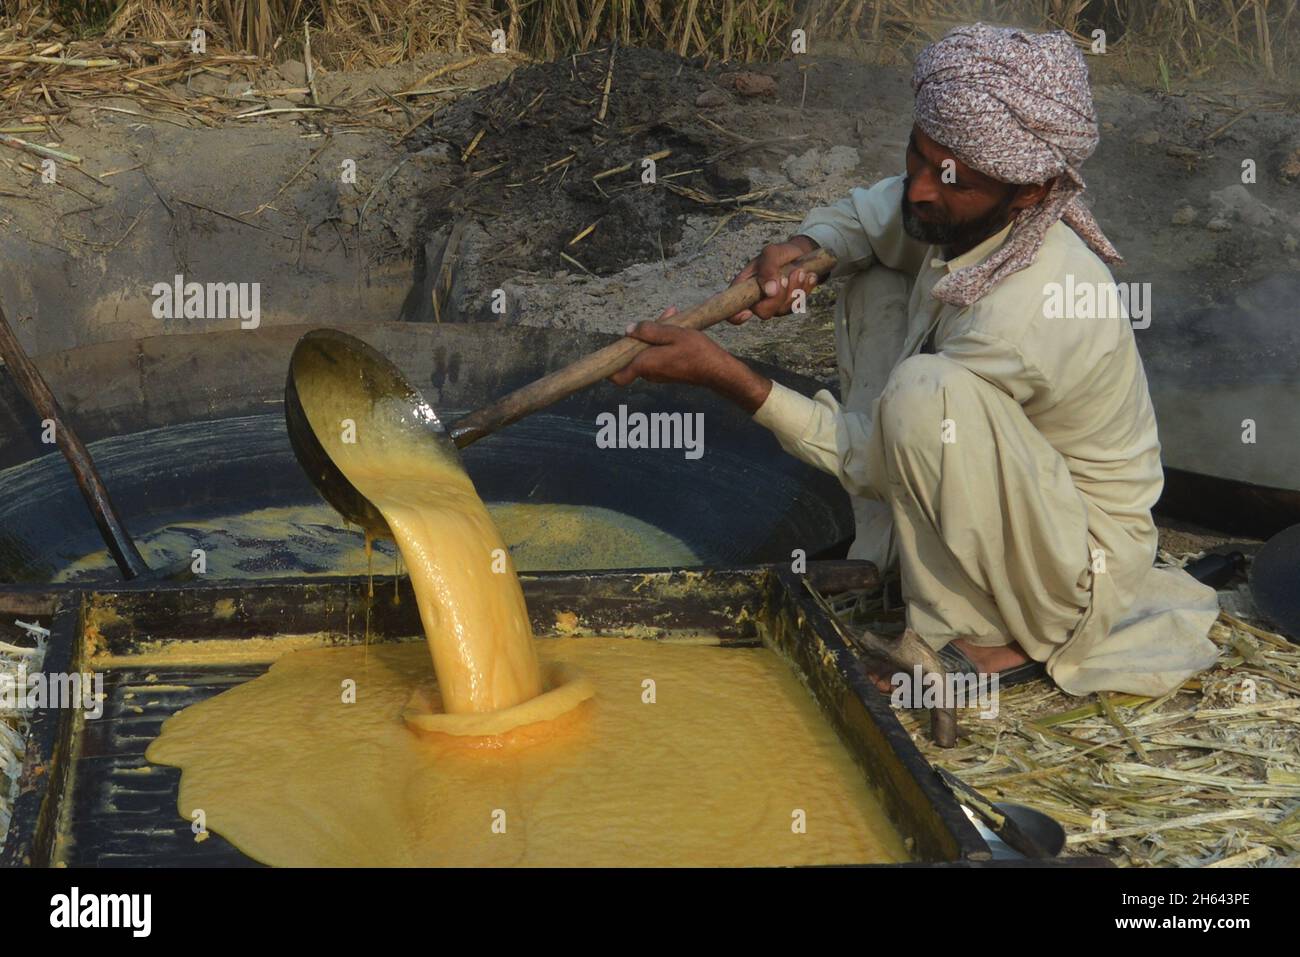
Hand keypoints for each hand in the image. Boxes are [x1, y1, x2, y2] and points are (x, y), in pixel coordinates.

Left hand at [609, 307, 772, 412]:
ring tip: (673, 316)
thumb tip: (629, 329)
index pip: (617, 376)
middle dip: (642, 334)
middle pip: (634, 355)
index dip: (609, 367)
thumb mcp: (673, 333)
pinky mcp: (669, 371)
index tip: (609, 353)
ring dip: (656, 335)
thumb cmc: (698, 352)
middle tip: (660, 317)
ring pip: (648, 352)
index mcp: (645, 364)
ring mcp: (659, 373)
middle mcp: (649, 372)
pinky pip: (659, 354)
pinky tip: (677, 327)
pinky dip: (664, 342)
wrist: (718, 370)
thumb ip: (649, 330)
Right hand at [727, 237, 820, 324]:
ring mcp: (774, 304)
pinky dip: (805, 290)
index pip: (733, 309)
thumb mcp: (772, 253)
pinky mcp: (789, 305)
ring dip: (795, 289)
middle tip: (786, 277)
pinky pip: (798, 305)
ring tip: (801, 271)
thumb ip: (768, 268)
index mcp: (745, 286)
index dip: (736, 316)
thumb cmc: (781, 253)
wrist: (802, 253)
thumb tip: (769, 291)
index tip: (748, 312)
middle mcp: (757, 299)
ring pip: (783, 309)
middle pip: (763, 312)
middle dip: (778, 297)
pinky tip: (809, 276)